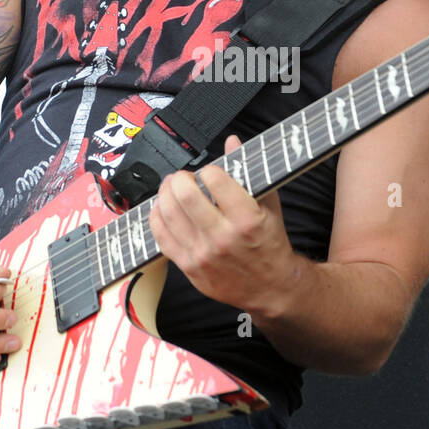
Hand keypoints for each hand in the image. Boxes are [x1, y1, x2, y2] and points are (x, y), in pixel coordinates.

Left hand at [147, 134, 305, 319]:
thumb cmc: (270, 243)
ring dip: (165, 193)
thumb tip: (232, 140)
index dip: (208, 170)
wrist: (270, 287)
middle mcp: (223, 237)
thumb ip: (249, 171)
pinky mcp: (188, 267)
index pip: (215, 179)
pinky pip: (160, 236)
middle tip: (184, 177)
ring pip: (167, 213)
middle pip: (184, 194)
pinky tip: (163, 209)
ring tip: (172, 189)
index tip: (210, 172)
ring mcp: (203, 254)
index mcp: (247, 219)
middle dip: (180, 178)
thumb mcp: (269, 205)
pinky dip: (157, 216)